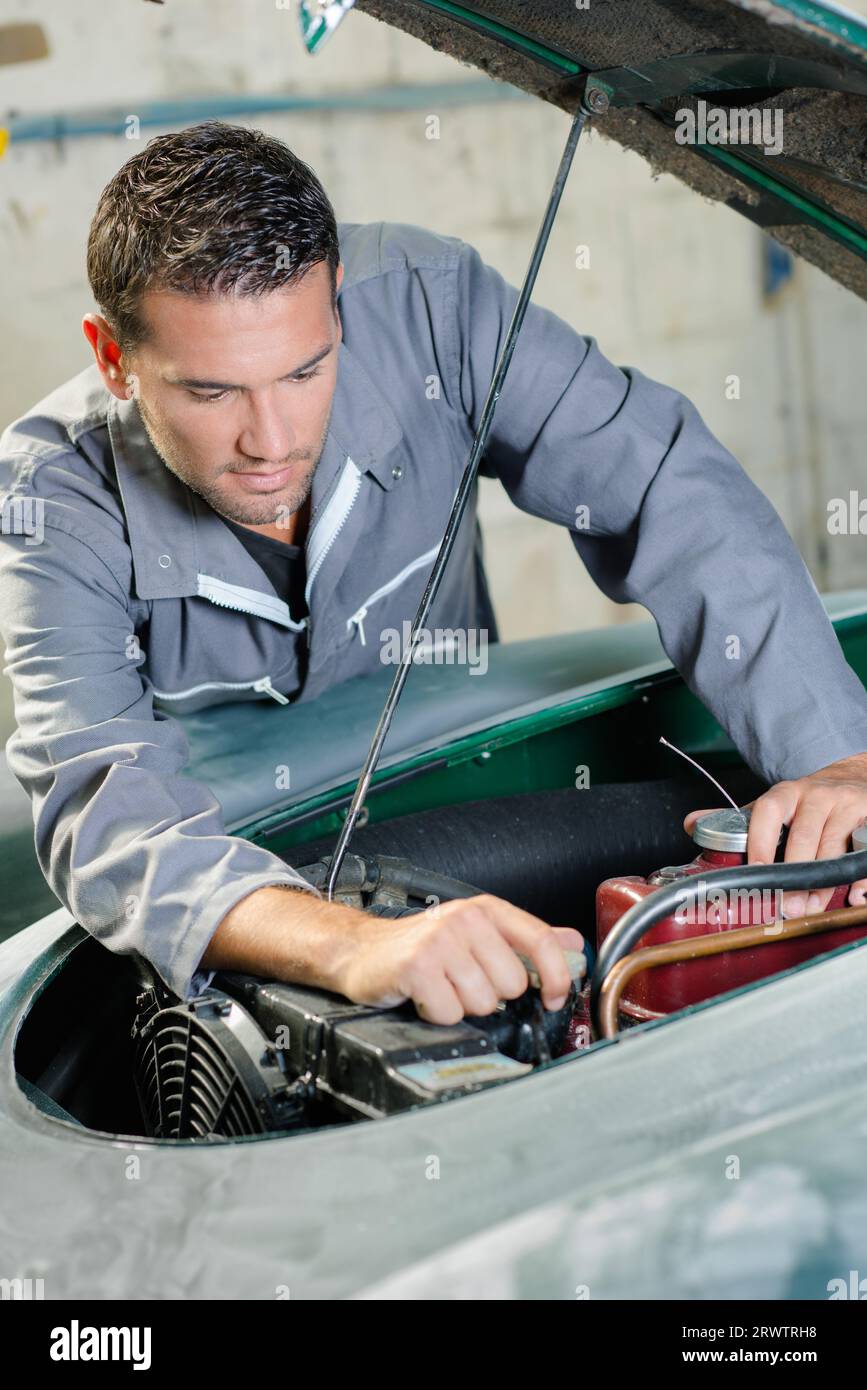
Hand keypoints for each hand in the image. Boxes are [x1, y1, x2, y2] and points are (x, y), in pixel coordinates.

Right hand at [335, 893, 582, 1024]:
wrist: (363, 952)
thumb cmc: (422, 947)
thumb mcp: (478, 935)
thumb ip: (526, 940)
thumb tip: (574, 944)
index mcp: (487, 910)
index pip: (540, 940)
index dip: (557, 975)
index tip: (554, 998)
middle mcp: (465, 920)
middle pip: (512, 983)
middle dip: (491, 996)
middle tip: (464, 983)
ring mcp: (440, 941)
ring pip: (482, 1003)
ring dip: (462, 1006)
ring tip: (443, 988)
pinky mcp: (417, 966)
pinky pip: (450, 1012)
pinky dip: (438, 1015)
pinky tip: (425, 997)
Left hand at [684, 751, 866, 917]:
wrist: (851, 777)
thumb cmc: (806, 803)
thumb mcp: (771, 806)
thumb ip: (735, 820)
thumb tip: (692, 825)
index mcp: (786, 793)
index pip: (768, 812)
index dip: (760, 842)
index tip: (755, 873)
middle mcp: (818, 796)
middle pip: (804, 837)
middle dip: (795, 875)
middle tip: (786, 906)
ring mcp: (847, 807)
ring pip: (835, 848)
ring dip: (823, 884)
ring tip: (811, 907)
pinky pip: (866, 848)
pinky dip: (861, 877)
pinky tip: (854, 895)